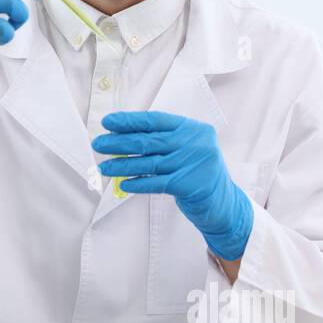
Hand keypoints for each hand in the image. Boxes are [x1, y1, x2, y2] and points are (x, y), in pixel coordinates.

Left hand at [93, 111, 252, 260]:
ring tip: (104, 167)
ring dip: (123, 165)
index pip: (155, 120)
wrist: (223, 203)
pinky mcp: (189, 185)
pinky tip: (123, 184)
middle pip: (149, 141)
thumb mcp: (186, 149)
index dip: (130, 121)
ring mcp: (193, 163)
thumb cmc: (197, 173)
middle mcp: (194, 143)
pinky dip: (138, 183)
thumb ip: (162, 141)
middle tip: (99, 144)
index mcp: (192, 128)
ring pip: (149, 163)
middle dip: (119, 143)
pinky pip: (156, 183)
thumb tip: (122, 138)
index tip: (108, 123)